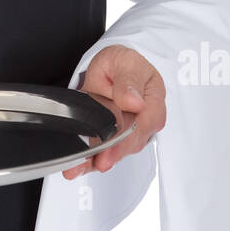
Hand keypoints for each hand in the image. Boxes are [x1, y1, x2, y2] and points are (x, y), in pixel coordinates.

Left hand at [62, 45, 165, 179]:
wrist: (111, 69)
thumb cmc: (122, 65)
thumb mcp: (126, 62)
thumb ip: (129, 80)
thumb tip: (135, 101)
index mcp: (153, 101)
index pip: (145, 123)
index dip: (128, 138)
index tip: (113, 145)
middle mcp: (144, 121)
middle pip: (131, 143)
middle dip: (112, 155)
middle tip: (97, 162)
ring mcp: (128, 132)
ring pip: (116, 152)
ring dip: (96, 162)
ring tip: (76, 167)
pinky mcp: (113, 139)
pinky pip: (102, 153)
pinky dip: (88, 163)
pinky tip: (76, 168)